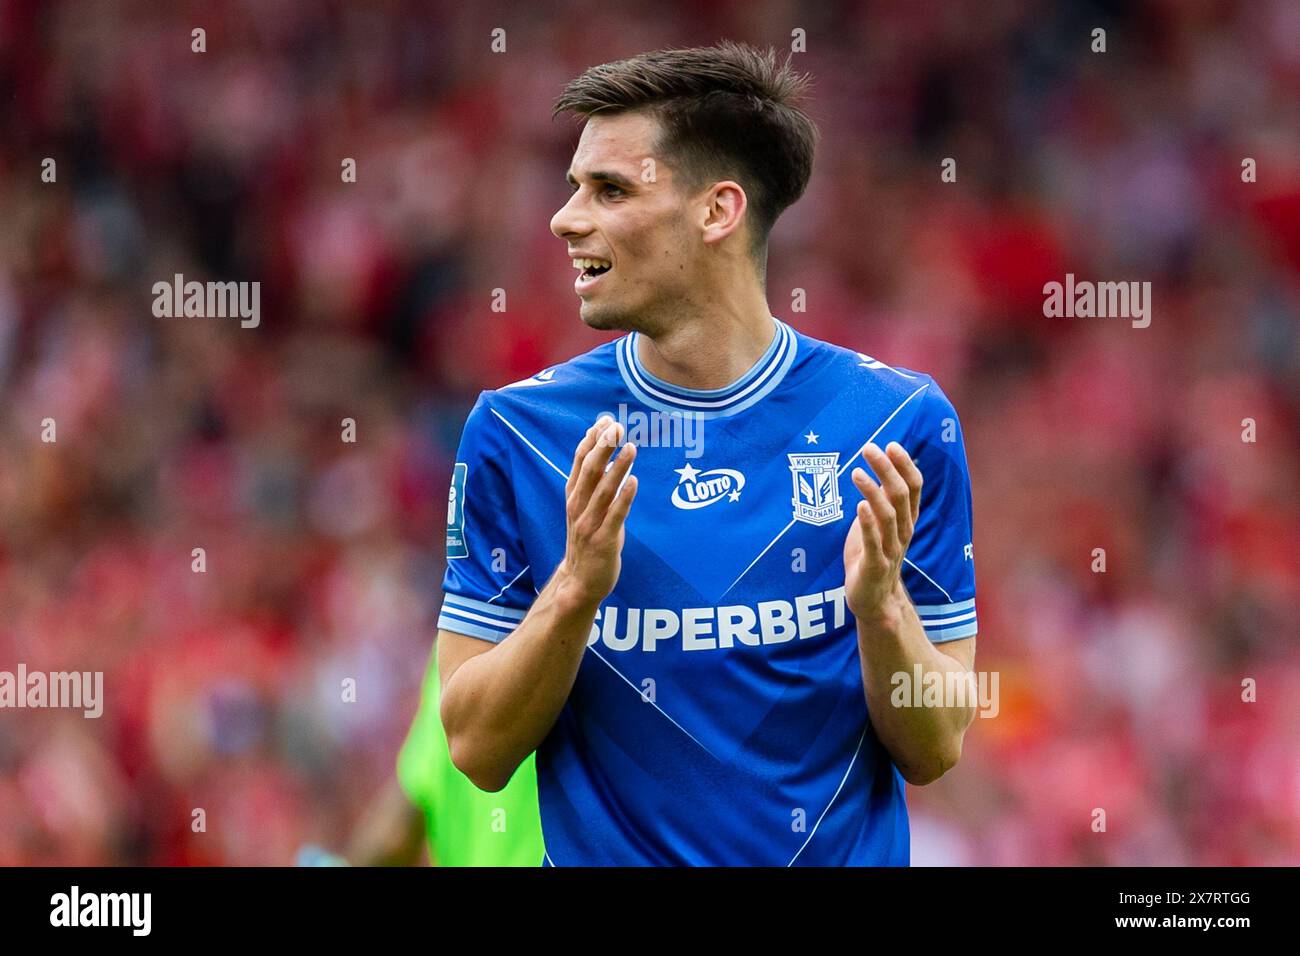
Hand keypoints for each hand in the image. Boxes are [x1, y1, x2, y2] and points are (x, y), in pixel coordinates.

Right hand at [556, 415, 637, 606]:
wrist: (580, 582)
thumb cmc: (587, 540)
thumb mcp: (584, 509)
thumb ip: (592, 484)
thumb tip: (605, 453)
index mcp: (573, 498)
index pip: (580, 464)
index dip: (591, 441)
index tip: (604, 421)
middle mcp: (578, 508)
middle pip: (589, 472)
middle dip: (602, 448)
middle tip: (615, 426)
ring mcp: (589, 525)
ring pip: (603, 491)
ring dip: (617, 468)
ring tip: (631, 447)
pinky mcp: (603, 541)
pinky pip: (615, 516)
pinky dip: (624, 498)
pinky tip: (634, 481)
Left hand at [843, 441, 921, 619]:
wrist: (875, 600)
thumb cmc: (873, 555)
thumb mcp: (880, 523)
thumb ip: (882, 498)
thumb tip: (880, 466)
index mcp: (907, 519)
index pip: (913, 487)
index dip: (904, 465)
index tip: (891, 444)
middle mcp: (903, 532)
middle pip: (901, 495)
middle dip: (887, 470)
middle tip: (870, 448)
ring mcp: (891, 549)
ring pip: (888, 516)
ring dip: (873, 492)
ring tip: (857, 472)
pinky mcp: (876, 566)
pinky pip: (874, 543)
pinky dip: (867, 523)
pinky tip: (859, 506)